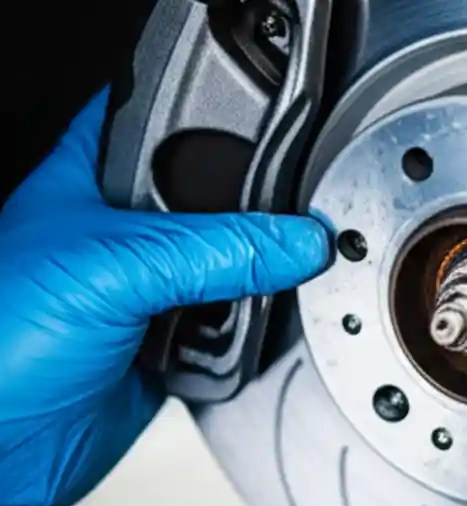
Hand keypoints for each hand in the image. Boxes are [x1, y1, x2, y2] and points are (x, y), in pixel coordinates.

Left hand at [0, 90, 328, 505]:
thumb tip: (297, 241)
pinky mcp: (169, 347)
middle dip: (256, 221)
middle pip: (221, 201)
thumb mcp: (114, 268)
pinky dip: (245, 341)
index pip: (169, 122)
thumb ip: (214, 248)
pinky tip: (228, 343)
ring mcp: (151, 291)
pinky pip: (234, 333)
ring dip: (252, 288)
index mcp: (93, 178)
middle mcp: (125, 230)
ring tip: (242, 298)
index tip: (281, 143)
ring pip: (236, 269)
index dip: (222, 121)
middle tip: (275, 235)